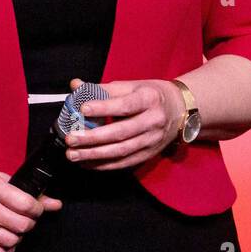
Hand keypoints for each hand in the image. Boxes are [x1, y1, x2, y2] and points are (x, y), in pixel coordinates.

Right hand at [0, 160, 62, 251]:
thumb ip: (21, 189)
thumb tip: (53, 203)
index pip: (25, 204)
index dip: (38, 208)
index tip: (38, 208)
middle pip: (20, 225)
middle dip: (30, 223)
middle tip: (29, 219)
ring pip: (9, 241)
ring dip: (19, 237)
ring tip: (16, 229)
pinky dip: (5, 249)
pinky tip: (6, 241)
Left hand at [64, 77, 183, 169]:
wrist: (180, 110)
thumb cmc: (151, 96)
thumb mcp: (132, 86)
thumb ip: (103, 89)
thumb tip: (76, 86)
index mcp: (149, 99)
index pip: (125, 106)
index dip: (104, 108)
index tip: (82, 109)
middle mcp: (153, 120)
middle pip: (121, 133)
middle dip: (93, 138)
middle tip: (71, 138)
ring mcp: (152, 140)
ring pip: (121, 151)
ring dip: (94, 155)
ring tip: (73, 154)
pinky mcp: (149, 154)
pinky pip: (124, 163)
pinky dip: (103, 165)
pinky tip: (86, 163)